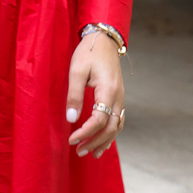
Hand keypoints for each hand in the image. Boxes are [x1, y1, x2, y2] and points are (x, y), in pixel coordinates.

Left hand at [65, 30, 123, 157]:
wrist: (104, 40)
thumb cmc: (88, 53)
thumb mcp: (76, 71)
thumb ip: (74, 95)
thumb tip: (71, 119)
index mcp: (108, 91)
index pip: (99, 120)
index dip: (85, 133)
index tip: (71, 140)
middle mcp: (118, 97)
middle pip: (111, 127)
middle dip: (95, 142)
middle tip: (79, 152)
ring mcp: (120, 97)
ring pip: (117, 126)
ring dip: (104, 141)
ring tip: (91, 153)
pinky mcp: (118, 97)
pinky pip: (118, 120)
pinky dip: (111, 133)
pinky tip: (103, 141)